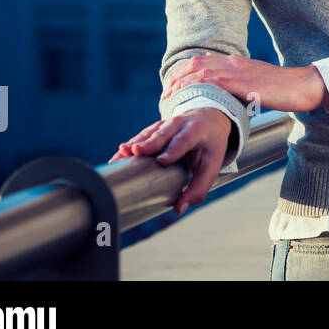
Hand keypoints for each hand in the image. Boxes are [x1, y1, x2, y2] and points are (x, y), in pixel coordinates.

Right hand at [107, 109, 230, 215]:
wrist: (208, 119)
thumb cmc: (210, 147)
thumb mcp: (212, 165)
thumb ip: (199, 188)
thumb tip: (179, 210)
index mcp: (196, 131)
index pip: (184, 140)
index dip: (173, 150)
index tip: (162, 161)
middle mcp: (179, 124)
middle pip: (163, 134)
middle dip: (149, 143)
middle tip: (135, 152)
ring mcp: (164, 125)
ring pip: (147, 135)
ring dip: (133, 145)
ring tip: (119, 157)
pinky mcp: (153, 129)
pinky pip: (139, 138)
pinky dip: (128, 148)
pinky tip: (116, 159)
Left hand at [160, 54, 326, 112]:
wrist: (304, 85)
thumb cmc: (285, 89)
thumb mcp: (258, 84)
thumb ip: (241, 86)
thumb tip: (228, 96)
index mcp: (237, 63)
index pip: (202, 61)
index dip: (183, 73)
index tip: (173, 88)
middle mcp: (234, 63)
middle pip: (195, 64)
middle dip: (176, 78)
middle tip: (166, 95)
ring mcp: (238, 72)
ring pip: (200, 71)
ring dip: (181, 84)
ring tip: (170, 99)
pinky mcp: (243, 83)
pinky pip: (213, 83)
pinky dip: (197, 89)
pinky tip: (189, 99)